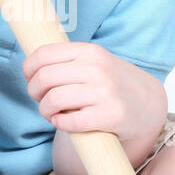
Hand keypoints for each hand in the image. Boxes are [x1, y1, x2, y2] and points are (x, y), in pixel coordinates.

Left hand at [21, 42, 167, 145]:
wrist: (145, 105)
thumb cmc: (110, 84)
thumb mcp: (94, 62)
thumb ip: (67, 60)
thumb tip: (30, 66)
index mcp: (90, 51)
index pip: (43, 54)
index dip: (29, 69)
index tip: (31, 79)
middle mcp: (97, 68)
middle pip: (44, 78)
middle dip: (34, 92)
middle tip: (41, 99)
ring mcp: (105, 92)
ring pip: (54, 100)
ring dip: (45, 110)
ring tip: (52, 113)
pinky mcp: (110, 116)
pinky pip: (70, 121)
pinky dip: (60, 124)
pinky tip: (64, 122)